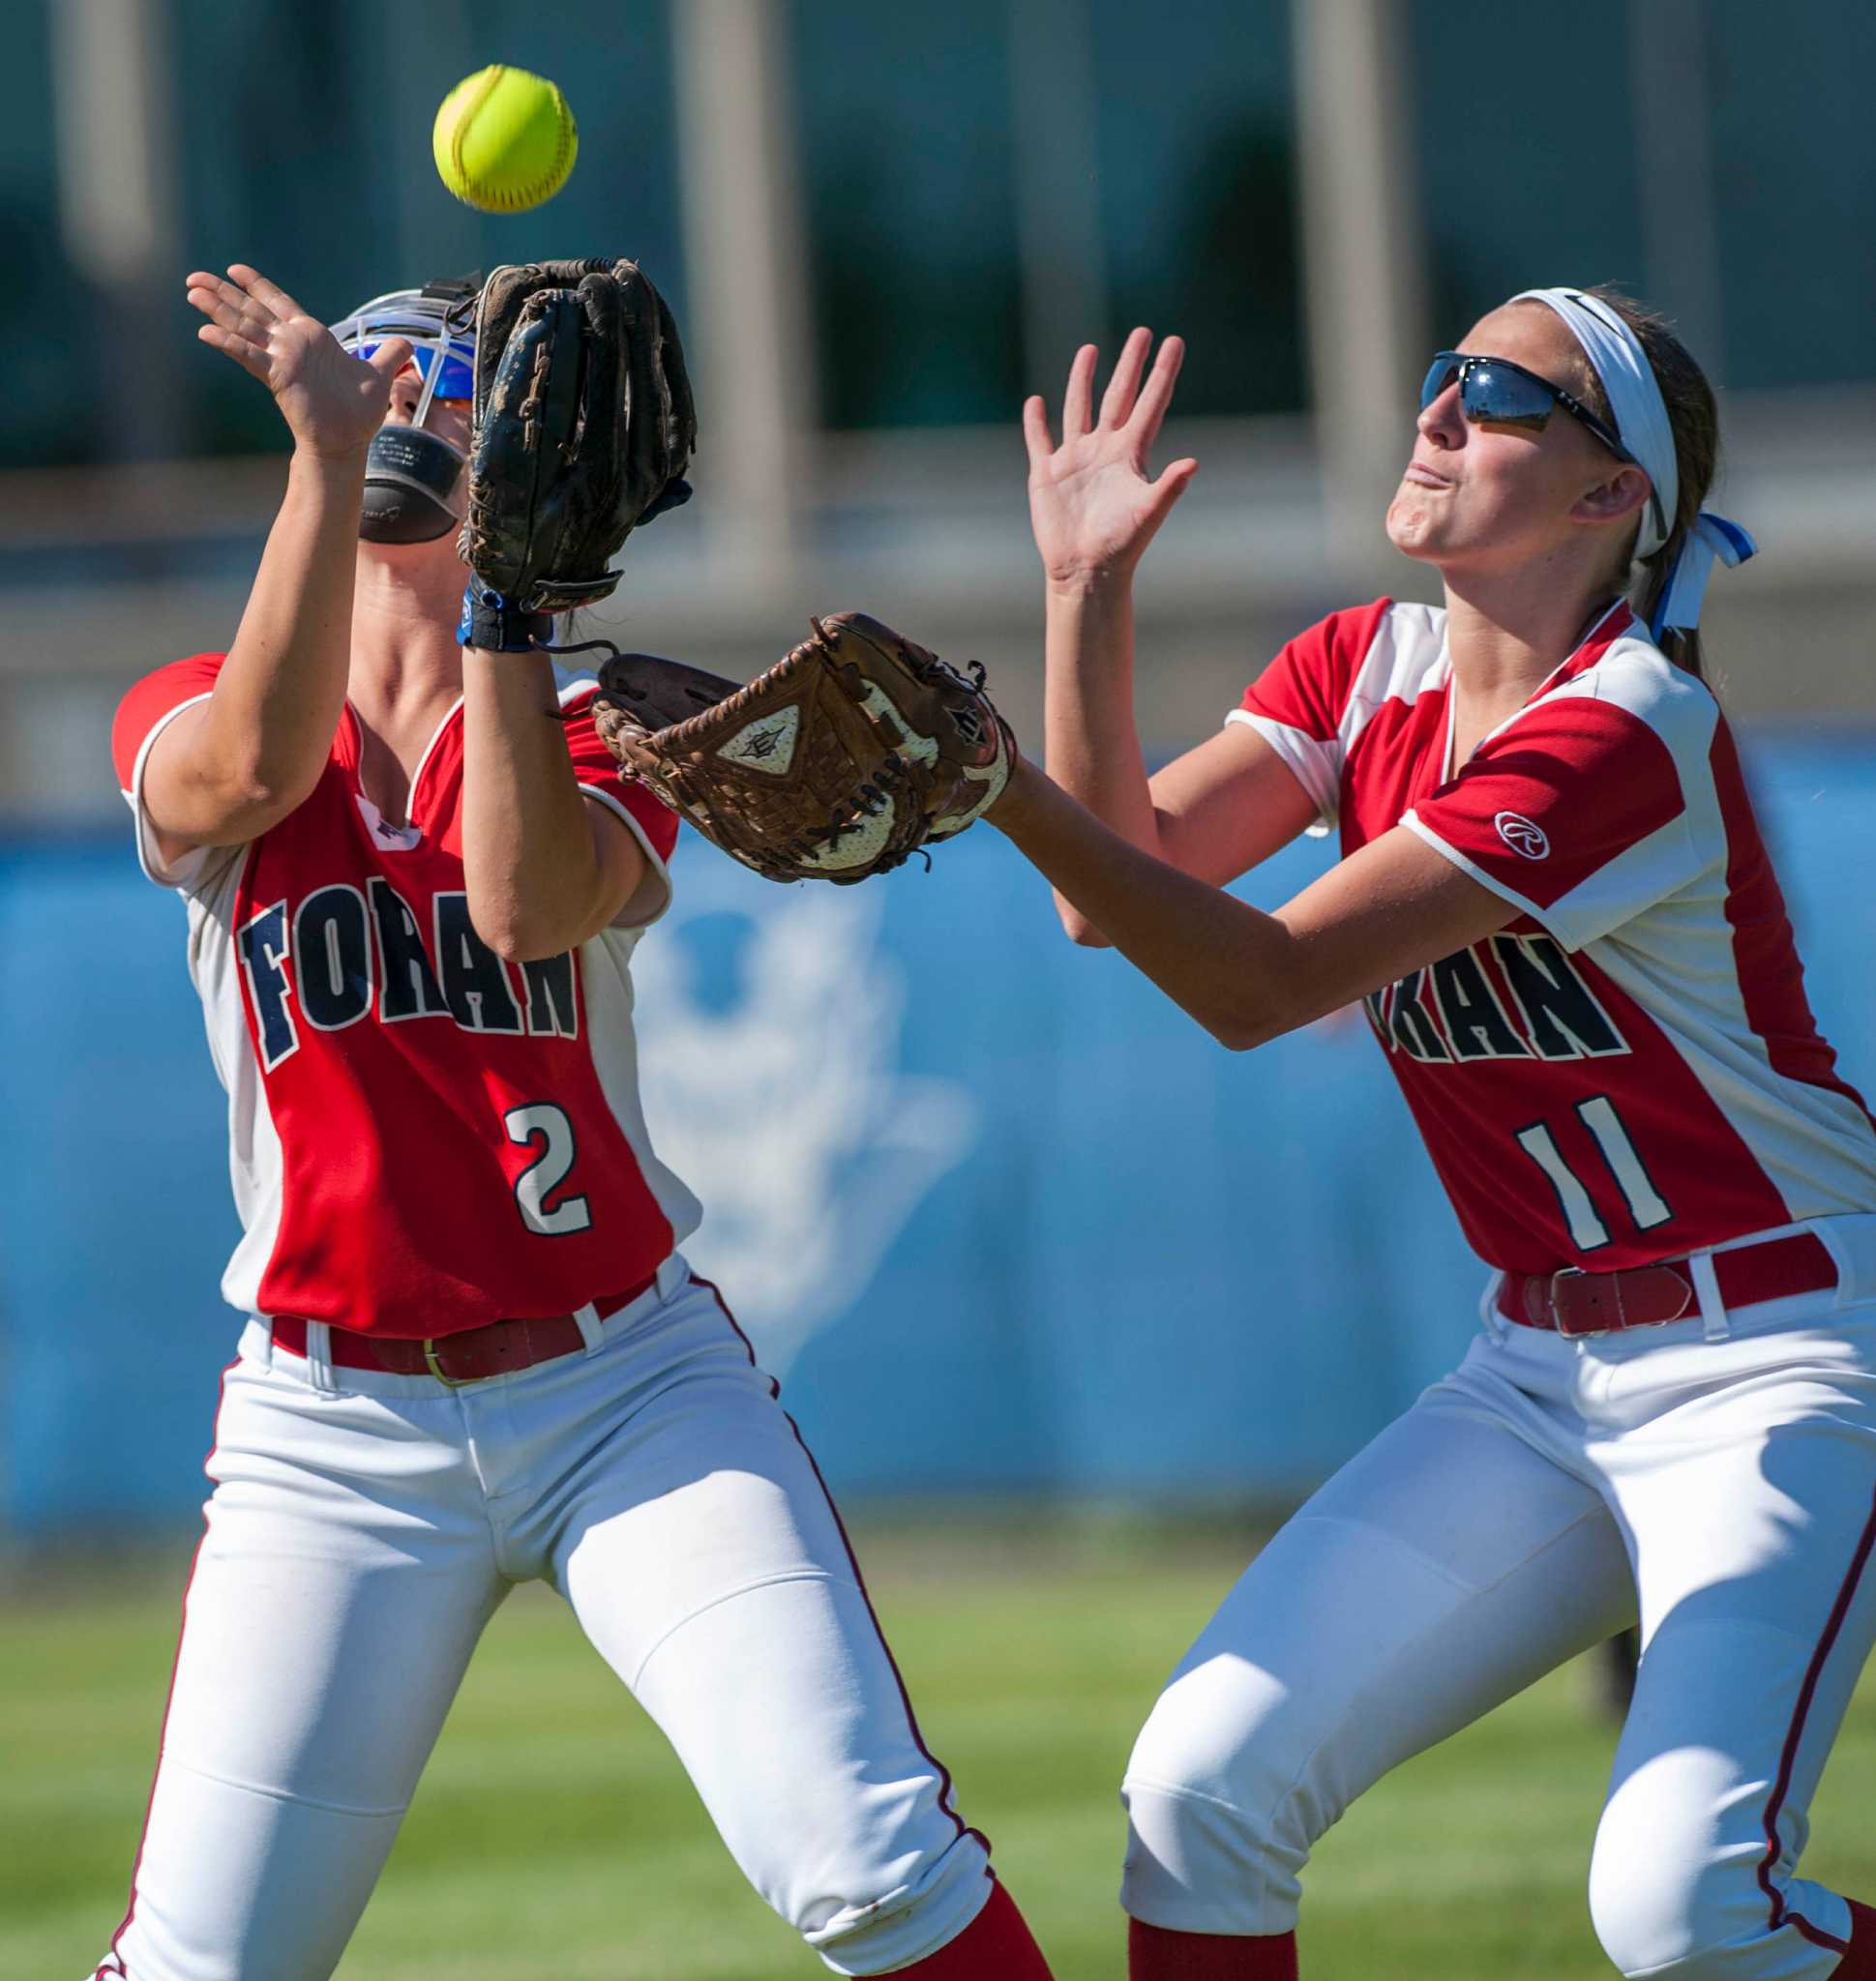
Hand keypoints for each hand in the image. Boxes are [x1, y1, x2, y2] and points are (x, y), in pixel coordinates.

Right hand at [184, 264, 411, 461]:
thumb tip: (410, 343)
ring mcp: (282, 359)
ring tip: (192, 292)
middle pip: (251, 310)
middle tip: (194, 278)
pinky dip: (228, 343)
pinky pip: (248, 356)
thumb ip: (390, 355)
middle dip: (223, 293)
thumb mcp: (379, 375)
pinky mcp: (277, 377)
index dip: (257, 286)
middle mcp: (292, 344)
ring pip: (243, 327)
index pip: (278, 303)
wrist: (348, 441)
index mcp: (311, 337)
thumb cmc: (358, 413)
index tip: (235, 270)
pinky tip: (205, 332)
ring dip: (217, 309)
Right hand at [1023, 328, 1196, 588]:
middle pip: (1118, 396)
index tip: (1175, 342)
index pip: (1150, 403)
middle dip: (1130, 365)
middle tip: (1142, 332)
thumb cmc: (1121, 545)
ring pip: (1078, 409)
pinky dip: (1036, 422)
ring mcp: (1075, 460)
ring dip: (1083, 380)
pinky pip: (1039, 441)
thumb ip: (1169, 487)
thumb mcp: (1148, 513)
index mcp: (1130, 454)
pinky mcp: (1046, 475)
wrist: (1085, 570)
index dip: (1163, 373)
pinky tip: (1036, 403)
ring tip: (1090, 349)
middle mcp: (1104, 450)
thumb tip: (1193, 463)